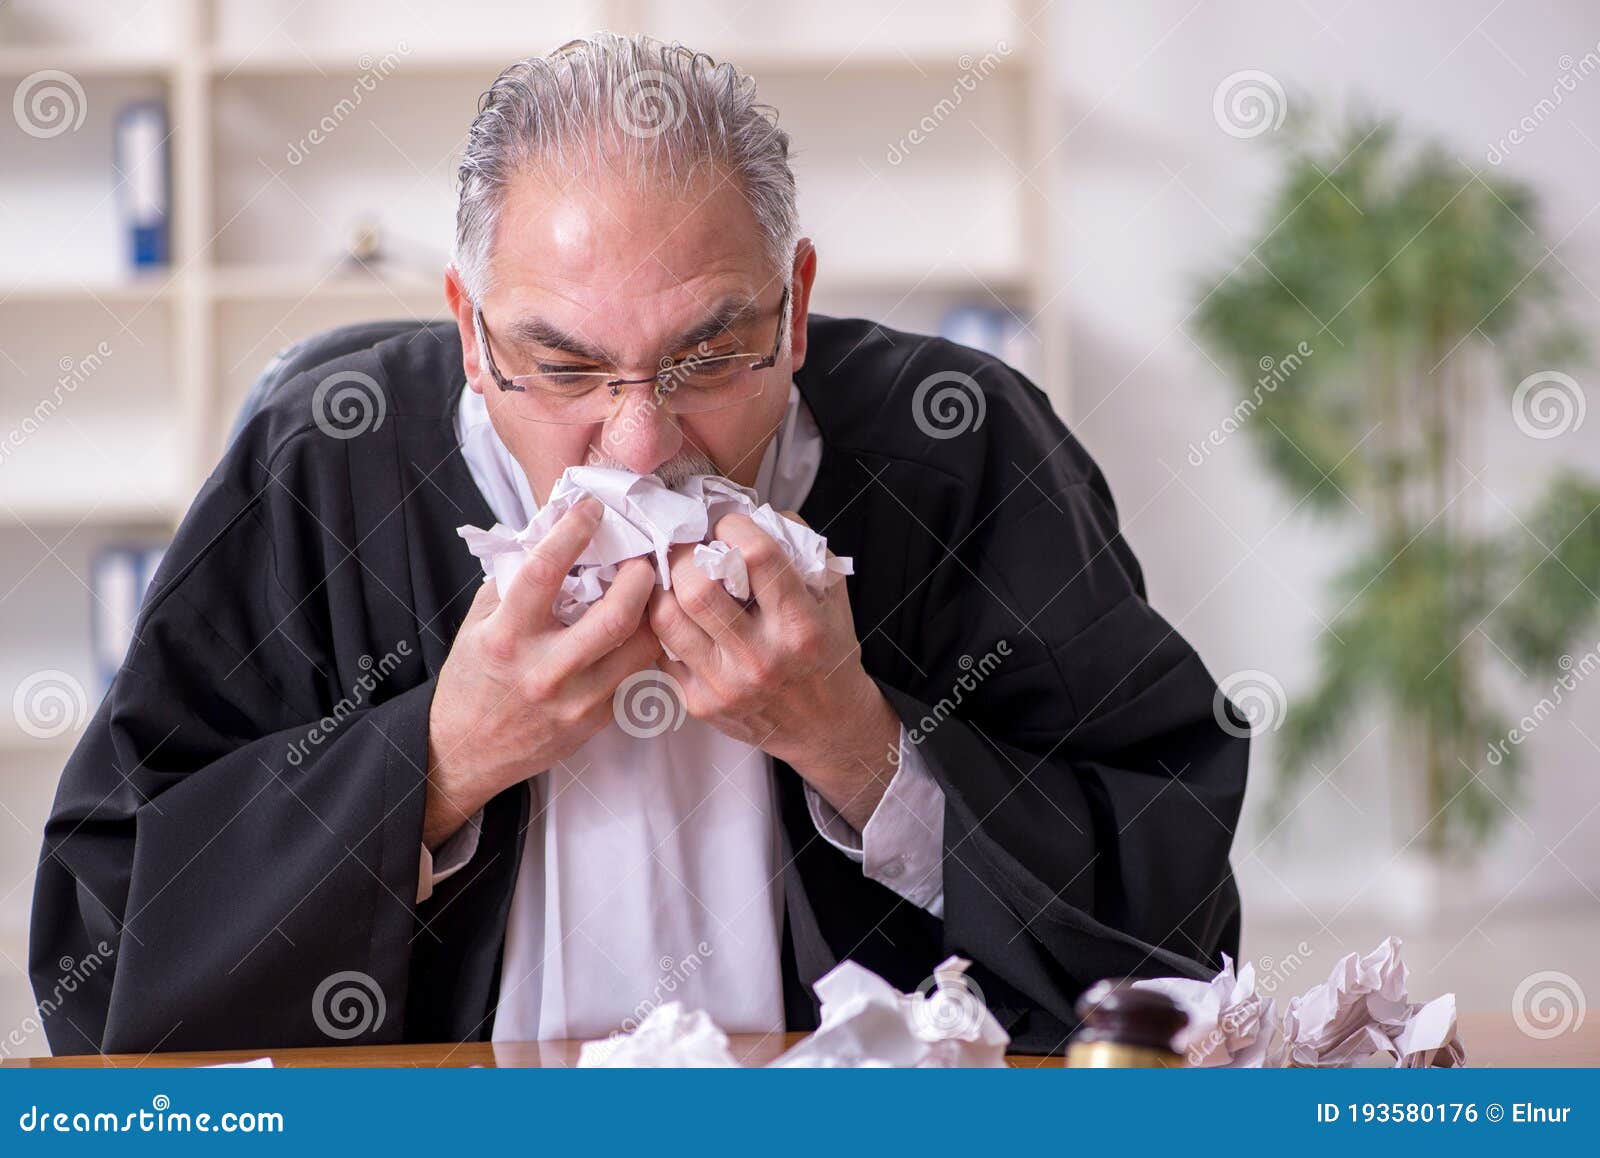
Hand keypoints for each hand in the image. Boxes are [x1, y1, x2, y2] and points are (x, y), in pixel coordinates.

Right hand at [423, 498, 661, 848]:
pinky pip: (633, 673)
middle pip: (615, 617)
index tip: (592, 508)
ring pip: (640, 647)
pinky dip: (641, 644)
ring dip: (652, 612)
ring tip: (649, 590)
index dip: (574, 532)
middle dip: (640, 577)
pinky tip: (638, 627)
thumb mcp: (480, 621)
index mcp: (508, 637)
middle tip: (643, 556)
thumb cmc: (474, 676)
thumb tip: (556, 532)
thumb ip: (516, 580)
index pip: (546, 572)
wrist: (464, 752)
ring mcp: (576, 700)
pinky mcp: (595, 720)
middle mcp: (545, 670)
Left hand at [647, 512, 900, 831]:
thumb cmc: (826, 651)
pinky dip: (665, 622)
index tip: (728, 523)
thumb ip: (796, 547)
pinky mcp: (700, 703)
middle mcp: (763, 659)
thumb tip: (748, 511)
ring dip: (663, 586)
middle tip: (688, 545)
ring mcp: (727, 686)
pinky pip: (661, 649)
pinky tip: (678, 611)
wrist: (824, 726)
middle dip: (685, 553)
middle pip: (697, 590)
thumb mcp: (830, 595)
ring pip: (667, 619)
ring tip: (674, 574)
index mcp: (801, 627)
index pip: (756, 556)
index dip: (733, 525)